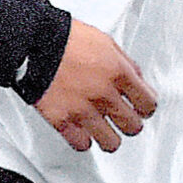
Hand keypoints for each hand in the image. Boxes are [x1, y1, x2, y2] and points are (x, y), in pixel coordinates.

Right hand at [35, 21, 156, 153]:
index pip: (147, 103)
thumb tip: (137, 78)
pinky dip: (84, 141)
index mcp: (119, 73)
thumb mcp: (106, 42)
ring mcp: (83, 109)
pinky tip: (83, 134)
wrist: (34, 42)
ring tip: (106, 134)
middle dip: (131, 124)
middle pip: (132, 126)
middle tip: (126, 121)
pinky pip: (81, 143)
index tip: (143, 109)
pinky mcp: (61, 120)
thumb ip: (125, 63)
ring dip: (110, 138)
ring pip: (110, 142)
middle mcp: (104, 94)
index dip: (147, 108)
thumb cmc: (67, 38)